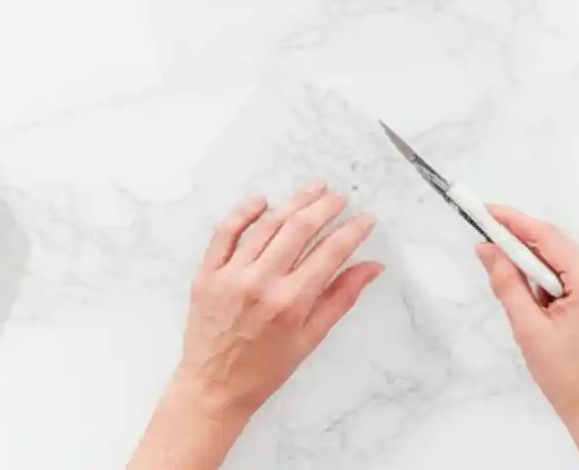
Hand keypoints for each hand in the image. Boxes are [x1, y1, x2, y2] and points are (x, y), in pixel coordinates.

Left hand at [129, 181, 383, 469]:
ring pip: (266, 225)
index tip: (365, 218)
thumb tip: (372, 267)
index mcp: (291, 303)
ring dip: (292, 203)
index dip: (353, 231)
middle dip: (324, 207)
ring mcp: (230, 277)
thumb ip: (341, 297)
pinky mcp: (207, 274)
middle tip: (339, 197)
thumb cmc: (264, 370)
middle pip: (299, 229)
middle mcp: (261, 284)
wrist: (213, 388)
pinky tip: (262, 202)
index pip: (330, 253)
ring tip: (312, 189)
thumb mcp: (311, 338)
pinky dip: (243, 213)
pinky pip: (225, 233)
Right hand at [476, 205, 578, 469]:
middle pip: (556, 248)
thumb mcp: (528, 329)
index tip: (486, 210)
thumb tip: (487, 248)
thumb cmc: (566, 378)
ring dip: (537, 275)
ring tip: (528, 313)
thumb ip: (506, 283)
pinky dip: (551, 286)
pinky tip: (543, 313)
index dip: (514, 222)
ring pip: (563, 264)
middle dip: (521, 251)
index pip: (548, 238)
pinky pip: (574, 277)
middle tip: (488, 252)